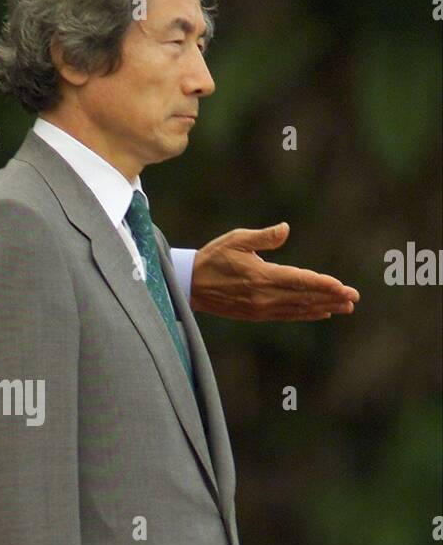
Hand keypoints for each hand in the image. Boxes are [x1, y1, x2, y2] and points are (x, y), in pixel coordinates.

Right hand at [189, 223, 359, 320]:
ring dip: (324, 307)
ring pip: (299, 309)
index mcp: (261, 276)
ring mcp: (261, 308)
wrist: (190, 285)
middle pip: (304, 297)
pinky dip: (306, 314)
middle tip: (354, 298)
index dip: (323, 284)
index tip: (343, 287)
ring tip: (346, 307)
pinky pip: (288, 315)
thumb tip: (286, 229)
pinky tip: (322, 313)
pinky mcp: (257, 314)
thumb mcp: (236, 240)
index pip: (299, 281)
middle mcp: (264, 296)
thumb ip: (263, 237)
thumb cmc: (214, 257)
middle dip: (331, 297)